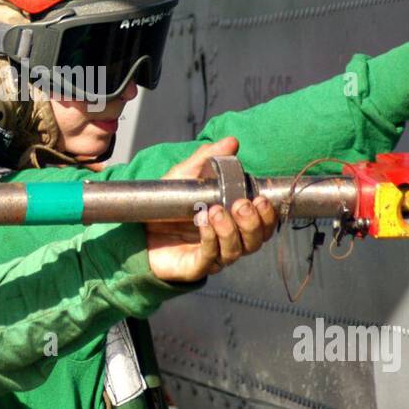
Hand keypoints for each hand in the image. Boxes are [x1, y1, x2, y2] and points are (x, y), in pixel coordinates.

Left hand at [143, 137, 276, 282]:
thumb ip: (208, 159)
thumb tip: (231, 142)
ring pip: (235, 251)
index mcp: (235, 222)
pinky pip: (209, 257)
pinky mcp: (195, 266)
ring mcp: (214, 256)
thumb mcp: (186, 176)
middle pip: (254, 241)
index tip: (260, 199)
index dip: (268, 216)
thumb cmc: (170, 205)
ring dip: (229, 230)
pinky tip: (202, 222)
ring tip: (214, 211)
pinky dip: (209, 239)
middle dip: (251, 223)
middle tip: (240, 205)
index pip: (264, 225)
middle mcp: (230, 241)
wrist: (140, 227)